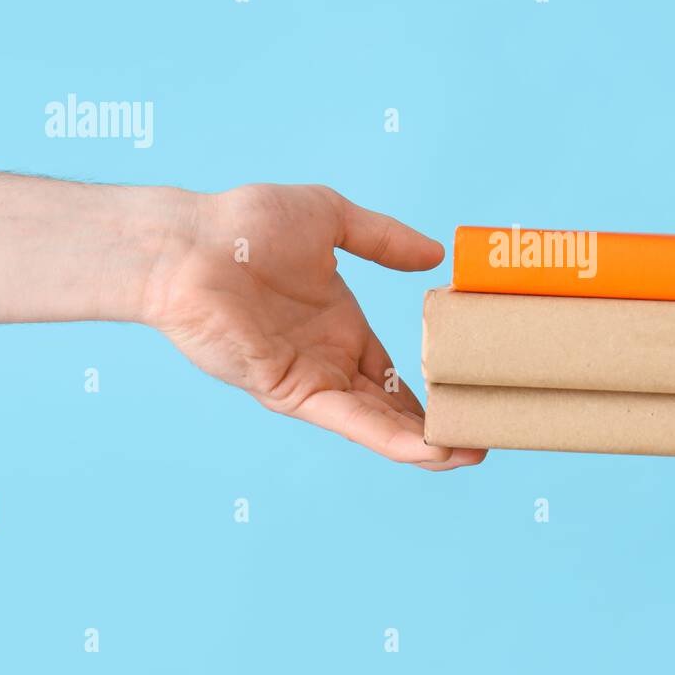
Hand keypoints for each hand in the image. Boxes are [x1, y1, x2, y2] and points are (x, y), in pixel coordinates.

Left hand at [141, 183, 485, 470]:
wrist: (189, 243)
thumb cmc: (246, 223)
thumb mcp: (332, 218)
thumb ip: (385, 238)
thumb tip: (435, 255)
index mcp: (340, 325)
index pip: (393, 372)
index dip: (430, 390)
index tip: (469, 402)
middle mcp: (328, 359)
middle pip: (392, 407)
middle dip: (437, 426)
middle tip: (486, 438)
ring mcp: (310, 379)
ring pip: (377, 423)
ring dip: (424, 444)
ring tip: (473, 455)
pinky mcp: (290, 391)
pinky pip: (349, 421)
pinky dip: (389, 439)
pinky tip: (428, 451)